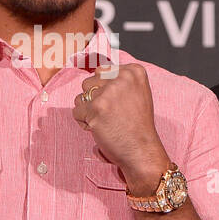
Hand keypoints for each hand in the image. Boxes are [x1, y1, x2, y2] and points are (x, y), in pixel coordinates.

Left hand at [71, 64, 168, 188]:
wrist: (142, 150)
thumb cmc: (138, 125)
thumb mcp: (137, 93)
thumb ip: (119, 80)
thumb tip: (94, 69)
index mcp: (134, 71)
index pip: (102, 70)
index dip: (104, 90)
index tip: (117, 104)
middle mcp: (122, 78)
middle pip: (90, 81)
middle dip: (94, 99)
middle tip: (110, 114)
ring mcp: (109, 93)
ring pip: (81, 96)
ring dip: (88, 110)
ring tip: (105, 121)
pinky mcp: (96, 108)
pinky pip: (76, 111)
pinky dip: (84, 122)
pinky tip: (99, 129)